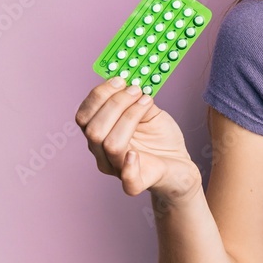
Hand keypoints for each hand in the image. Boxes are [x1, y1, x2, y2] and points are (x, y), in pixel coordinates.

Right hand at [76, 78, 202, 203]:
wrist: (179, 164)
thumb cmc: (159, 138)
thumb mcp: (148, 111)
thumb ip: (136, 98)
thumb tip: (132, 80)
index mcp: (100, 134)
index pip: (84, 116)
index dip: (98, 96)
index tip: (119, 80)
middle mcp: (102, 153)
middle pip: (93, 129)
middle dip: (115, 104)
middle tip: (136, 90)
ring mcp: (118, 169)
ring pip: (111, 145)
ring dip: (129, 118)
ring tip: (146, 103)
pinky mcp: (138, 182)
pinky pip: (128, 181)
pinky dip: (129, 167)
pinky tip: (136, 153)